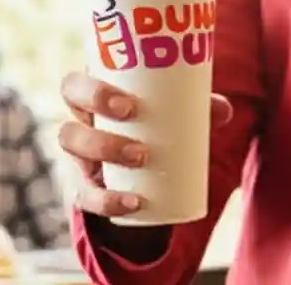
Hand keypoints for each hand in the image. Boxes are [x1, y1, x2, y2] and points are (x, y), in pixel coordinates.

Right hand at [58, 71, 232, 217]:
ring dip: (104, 156)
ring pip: (75, 159)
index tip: (129, 105)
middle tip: (137, 141)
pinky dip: (109, 202)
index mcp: (91, 101)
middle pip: (68, 128)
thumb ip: (196, 107)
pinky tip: (134, 202)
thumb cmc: (154, 127)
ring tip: (142, 158)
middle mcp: (79, 129)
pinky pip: (86, 199)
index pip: (73, 88)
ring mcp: (80, 162)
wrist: (142, 172)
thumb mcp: (171, 114)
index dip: (91, 93)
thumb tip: (223, 109)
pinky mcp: (87, 191)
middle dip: (99, 134)